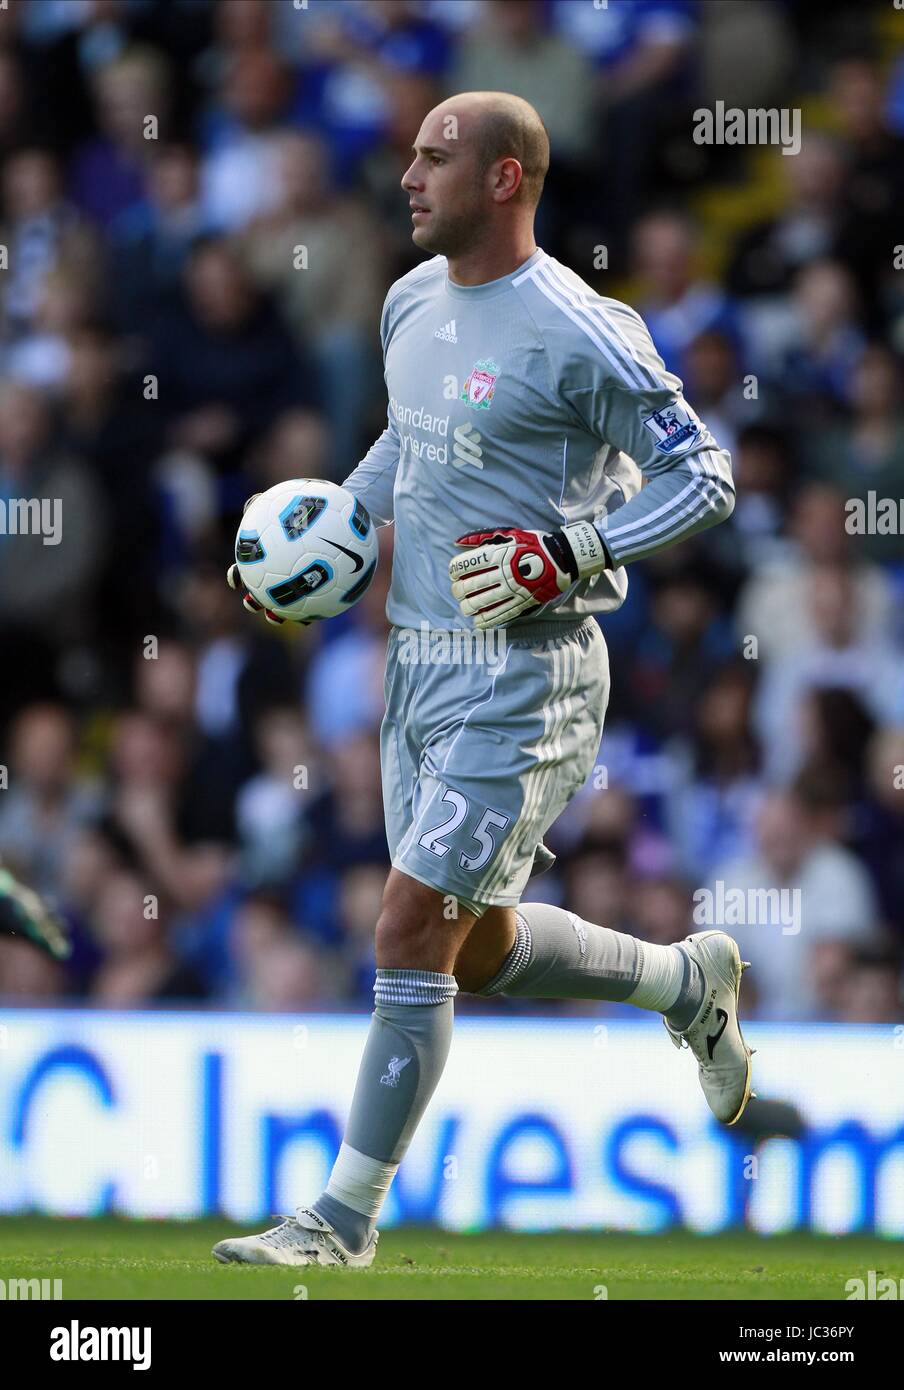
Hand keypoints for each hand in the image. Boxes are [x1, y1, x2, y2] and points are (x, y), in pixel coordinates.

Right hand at [227, 493, 313, 627]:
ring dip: (275, 615)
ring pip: (281, 607)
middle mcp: (278, 576)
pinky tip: (309, 617)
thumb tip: (252, 501)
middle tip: (252, 603)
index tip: (235, 581)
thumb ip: (269, 505)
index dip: (236, 577)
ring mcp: (296, 588)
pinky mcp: (317, 598)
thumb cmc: (312, 512)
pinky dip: (307, 616)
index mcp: (267, 559)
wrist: (342, 521)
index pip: (245, 571)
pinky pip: (311, 610)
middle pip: (259, 594)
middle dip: (253, 602)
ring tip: (276, 616)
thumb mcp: (291, 502)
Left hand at [449, 522, 607, 628]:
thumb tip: (457, 541)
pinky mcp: (521, 603)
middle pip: (468, 587)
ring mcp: (512, 590)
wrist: (562, 558)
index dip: (454, 571)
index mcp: (498, 554)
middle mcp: (502, 573)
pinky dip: (484, 620)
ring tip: (466, 606)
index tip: (455, 574)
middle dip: (458, 591)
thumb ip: (481, 537)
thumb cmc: (533, 544)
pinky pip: (498, 615)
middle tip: (458, 591)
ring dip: (467, 607)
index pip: (465, 565)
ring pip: (479, 604)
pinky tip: (477, 621)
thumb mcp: (509, 534)